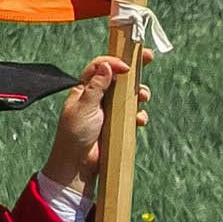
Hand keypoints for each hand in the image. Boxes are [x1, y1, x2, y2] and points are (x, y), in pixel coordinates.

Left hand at [48, 53, 132, 194]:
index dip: (114, 62)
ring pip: (128, 94)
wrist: (78, 164)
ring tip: (144, 96)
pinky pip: (132, 114)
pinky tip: (139, 119)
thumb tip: (106, 65)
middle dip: (133, 67)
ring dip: (138, 92)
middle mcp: (98, 96)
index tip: (127, 66)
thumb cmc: (74, 135)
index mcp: (85, 89)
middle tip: (148, 57)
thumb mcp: (84, 107)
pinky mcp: (118, 124)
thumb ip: (96, 86)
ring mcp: (109, 110)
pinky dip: (138, 115)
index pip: (100, 67)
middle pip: (118, 76)